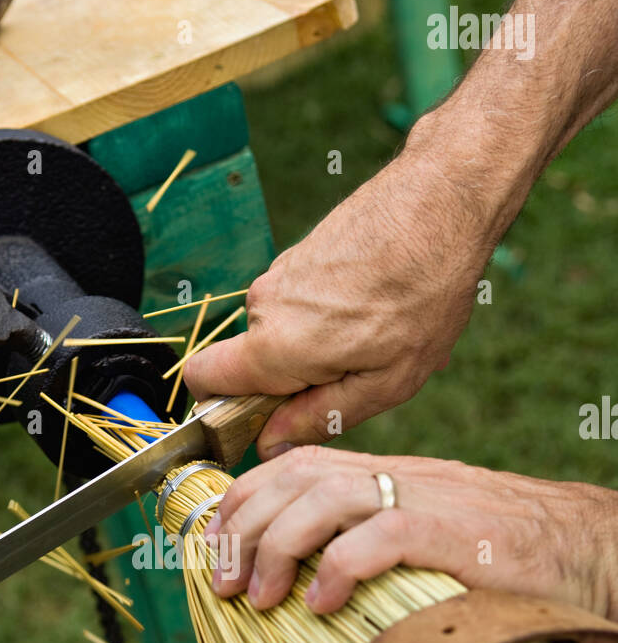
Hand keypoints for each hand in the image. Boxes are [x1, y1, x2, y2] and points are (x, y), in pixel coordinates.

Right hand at [185, 127, 500, 459]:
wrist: (442, 199)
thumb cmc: (424, 293)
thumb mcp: (386, 382)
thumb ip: (321, 418)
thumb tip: (270, 443)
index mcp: (275, 346)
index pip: (201, 381)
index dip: (222, 407)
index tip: (267, 418)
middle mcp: (264, 306)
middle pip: (250, 362)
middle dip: (292, 380)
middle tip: (359, 373)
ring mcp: (279, 274)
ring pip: (281, 333)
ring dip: (320, 346)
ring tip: (380, 334)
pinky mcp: (299, 253)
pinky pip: (301, 304)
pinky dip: (331, 315)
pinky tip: (379, 305)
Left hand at [204, 446, 617, 642]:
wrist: (598, 549)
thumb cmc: (516, 557)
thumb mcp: (434, 538)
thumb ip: (379, 546)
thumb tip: (313, 586)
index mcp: (393, 477)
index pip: (298, 464)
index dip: (245, 499)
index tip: (215, 546)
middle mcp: (403, 478)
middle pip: (296, 475)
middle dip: (244, 526)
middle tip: (223, 583)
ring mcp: (429, 501)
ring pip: (324, 498)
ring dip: (277, 548)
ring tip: (259, 599)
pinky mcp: (457, 535)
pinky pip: (379, 538)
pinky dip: (337, 569)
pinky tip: (319, 606)